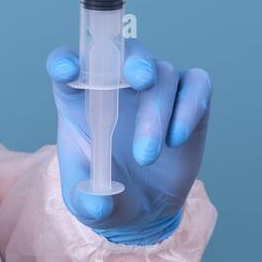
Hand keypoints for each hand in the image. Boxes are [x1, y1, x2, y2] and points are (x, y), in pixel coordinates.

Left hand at [46, 39, 212, 244]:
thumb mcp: (87, 204)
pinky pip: (196, 85)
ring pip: (160, 73)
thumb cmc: (104, 194)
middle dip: (131, 59)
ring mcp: (153, 88)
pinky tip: (176, 139)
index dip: (65, 61)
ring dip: (156, 113)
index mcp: (78, 98)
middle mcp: (115, 84)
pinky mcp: (187, 99)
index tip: (67, 70)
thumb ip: (87, 200)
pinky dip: (190, 107)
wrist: (143, 210)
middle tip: (140, 79)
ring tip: (146, 157)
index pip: (66, 65)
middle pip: (121, 51)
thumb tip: (98, 202)